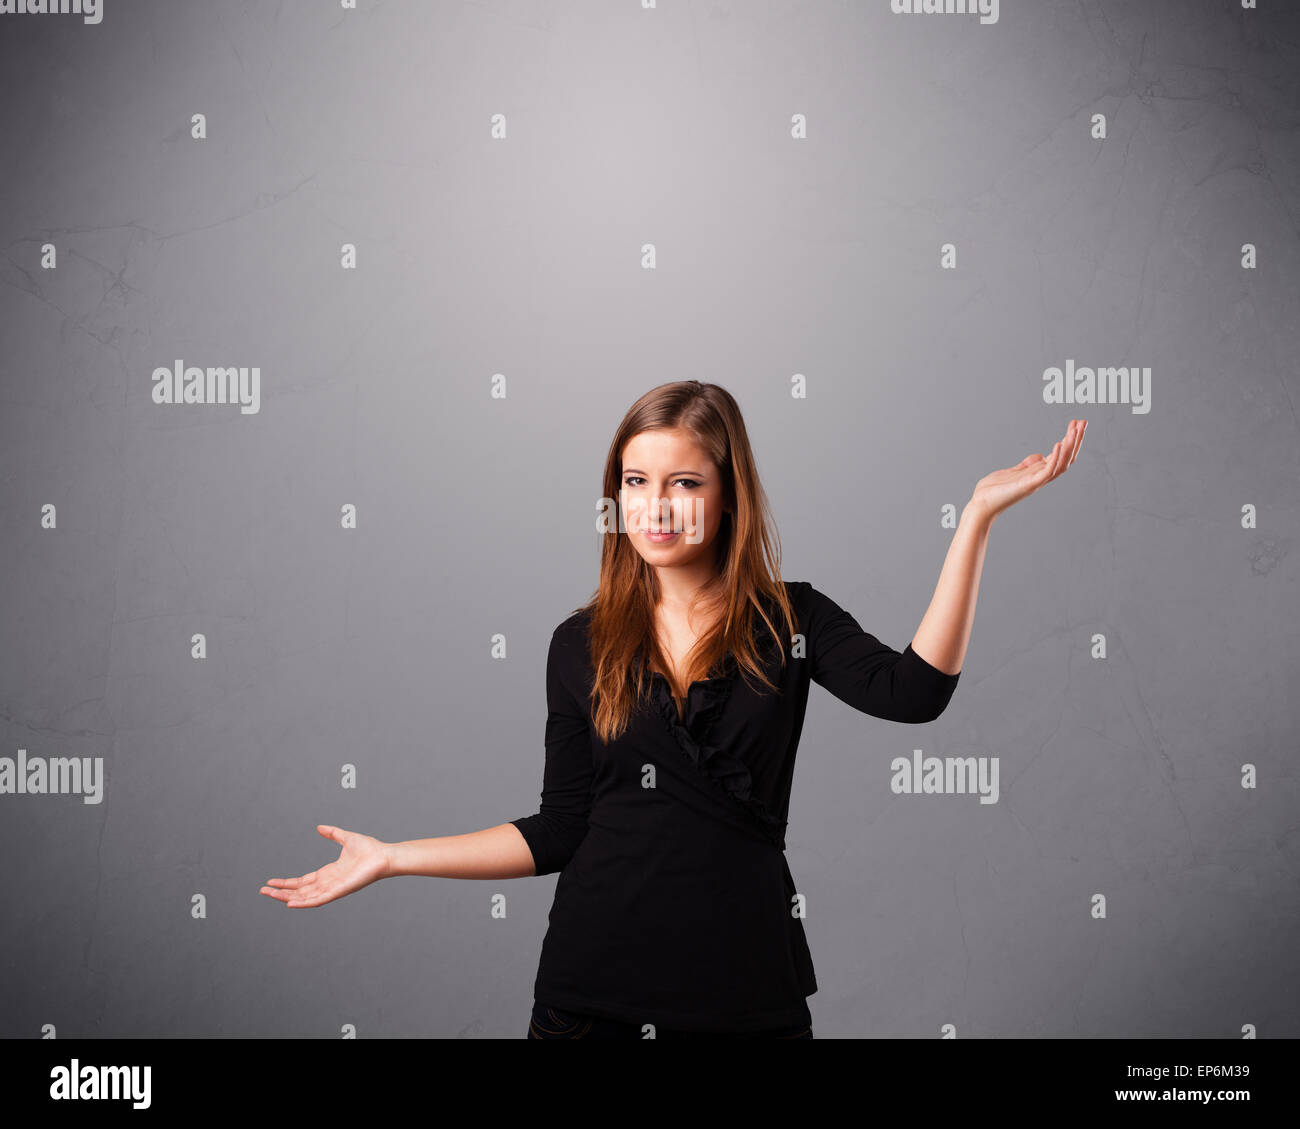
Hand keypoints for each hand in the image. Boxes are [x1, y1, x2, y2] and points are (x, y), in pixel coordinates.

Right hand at [260, 824, 390, 907]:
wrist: (385, 856)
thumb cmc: (370, 849)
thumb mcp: (346, 838)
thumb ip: (332, 833)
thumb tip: (319, 827)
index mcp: (328, 873)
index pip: (302, 881)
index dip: (286, 883)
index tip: (271, 882)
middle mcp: (328, 883)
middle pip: (299, 891)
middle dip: (281, 892)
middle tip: (263, 892)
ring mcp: (333, 888)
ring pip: (305, 897)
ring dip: (287, 897)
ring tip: (270, 896)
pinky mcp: (339, 891)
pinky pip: (318, 900)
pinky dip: (304, 903)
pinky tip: (290, 904)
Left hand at [968, 419, 1086, 523]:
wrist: (981, 504)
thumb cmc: (994, 489)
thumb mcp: (1014, 471)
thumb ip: (1027, 464)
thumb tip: (1039, 456)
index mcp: (1038, 473)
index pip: (1061, 455)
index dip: (1070, 440)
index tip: (1076, 424)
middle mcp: (1041, 477)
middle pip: (1067, 458)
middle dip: (1076, 440)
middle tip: (1083, 422)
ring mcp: (1037, 481)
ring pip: (1062, 464)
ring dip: (1070, 447)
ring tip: (1076, 429)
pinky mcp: (1029, 484)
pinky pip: (1048, 471)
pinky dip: (1055, 457)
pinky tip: (1059, 443)